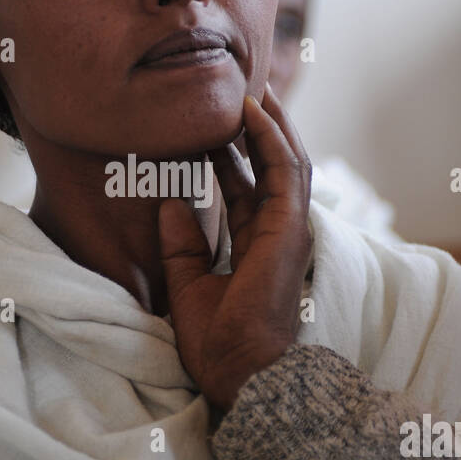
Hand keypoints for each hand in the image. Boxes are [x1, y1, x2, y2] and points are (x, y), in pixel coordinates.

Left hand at [157, 83, 312, 412]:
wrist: (238, 373)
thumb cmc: (216, 342)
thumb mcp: (187, 282)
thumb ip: (181, 242)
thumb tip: (170, 200)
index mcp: (256, 246)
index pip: (247, 187)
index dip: (232, 154)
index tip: (211, 125)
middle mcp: (276, 232)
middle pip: (269, 166)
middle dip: (256, 128)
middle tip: (236, 90)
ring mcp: (288, 229)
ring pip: (285, 159)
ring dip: (269, 121)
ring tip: (250, 86)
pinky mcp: (290, 228)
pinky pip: (284, 170)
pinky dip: (269, 137)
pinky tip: (250, 110)